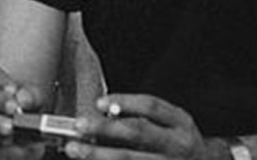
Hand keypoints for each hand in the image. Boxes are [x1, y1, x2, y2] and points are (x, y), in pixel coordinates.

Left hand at [63, 95, 215, 159]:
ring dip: (99, 155)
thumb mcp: (172, 125)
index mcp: (180, 123)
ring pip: (130, 159)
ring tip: (76, 150)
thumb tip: (104, 113)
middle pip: (138, 133)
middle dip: (105, 128)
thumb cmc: (179, 146)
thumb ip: (144, 117)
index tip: (99, 102)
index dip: (124, 102)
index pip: (152, 106)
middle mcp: (178, 145)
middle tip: (80, 125)